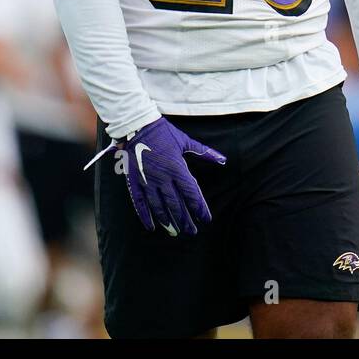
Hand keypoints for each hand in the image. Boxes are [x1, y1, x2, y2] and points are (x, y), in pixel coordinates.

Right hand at [117, 118, 225, 236]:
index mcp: (177, 168)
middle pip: (176, 204)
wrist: (138, 127)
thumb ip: (205, 153)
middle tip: (192, 232)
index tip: (206, 219)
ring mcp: (148, 181)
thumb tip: (223, 160)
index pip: (191, 194)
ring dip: (168, 221)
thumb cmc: (165, 133)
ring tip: (175, 232)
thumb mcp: (186, 141)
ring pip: (159, 207)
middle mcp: (163, 178)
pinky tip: (152, 226)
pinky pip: (140, 203)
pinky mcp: (135, 182)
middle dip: (185, 220)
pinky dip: (145, 216)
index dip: (199, 208)